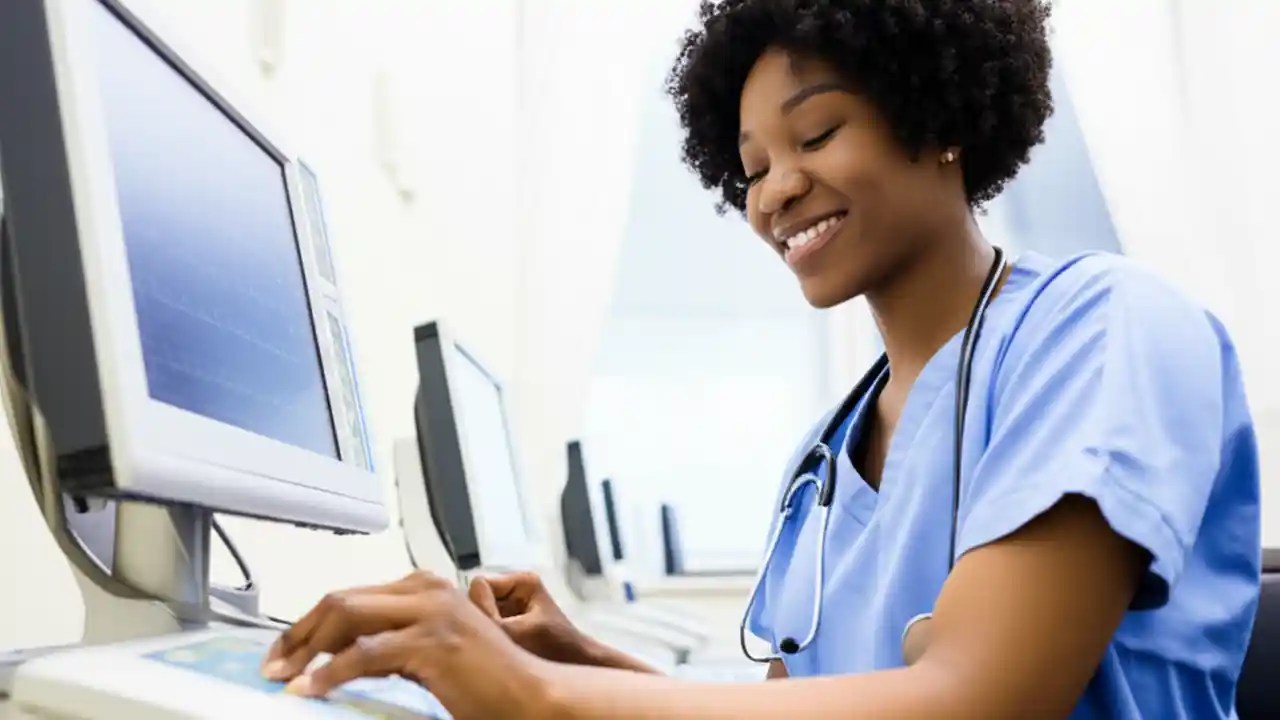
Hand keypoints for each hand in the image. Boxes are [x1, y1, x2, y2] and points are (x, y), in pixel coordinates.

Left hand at [260, 571, 549, 719]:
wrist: (529, 695)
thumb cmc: (485, 681)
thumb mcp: (429, 651)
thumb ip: (391, 641)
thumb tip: (338, 653)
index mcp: (425, 586)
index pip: (351, 595)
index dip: (309, 623)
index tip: (284, 650)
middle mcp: (426, 589)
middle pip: (341, 600)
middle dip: (298, 634)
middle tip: (272, 664)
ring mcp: (430, 612)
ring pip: (346, 617)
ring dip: (305, 650)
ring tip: (283, 677)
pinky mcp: (431, 643)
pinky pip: (363, 654)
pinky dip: (330, 673)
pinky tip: (311, 689)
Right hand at [467, 572, 592, 665]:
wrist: (574, 666)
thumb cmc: (554, 648)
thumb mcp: (517, 631)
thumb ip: (488, 616)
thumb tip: (460, 604)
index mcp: (523, 581)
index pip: (480, 584)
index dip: (481, 606)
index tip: (495, 627)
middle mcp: (515, 589)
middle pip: (476, 598)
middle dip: (480, 618)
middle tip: (495, 636)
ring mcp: (511, 605)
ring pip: (478, 612)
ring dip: (484, 628)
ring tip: (501, 643)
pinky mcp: (508, 621)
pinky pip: (485, 623)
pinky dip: (489, 635)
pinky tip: (501, 647)